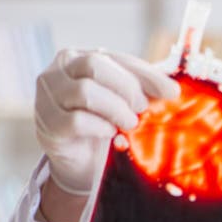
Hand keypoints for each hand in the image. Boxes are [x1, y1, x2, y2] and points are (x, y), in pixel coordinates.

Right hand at [34, 48, 179, 196]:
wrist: (81, 163)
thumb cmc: (104, 127)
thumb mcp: (123, 104)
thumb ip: (142, 92)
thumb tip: (173, 89)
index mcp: (79, 58)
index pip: (116, 58)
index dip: (147, 74)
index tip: (172, 92)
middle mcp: (59, 70)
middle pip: (95, 65)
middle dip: (126, 88)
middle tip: (142, 109)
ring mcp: (48, 96)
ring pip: (85, 91)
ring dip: (115, 109)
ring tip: (129, 124)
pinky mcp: (47, 123)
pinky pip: (75, 120)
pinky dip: (99, 127)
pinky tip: (109, 133)